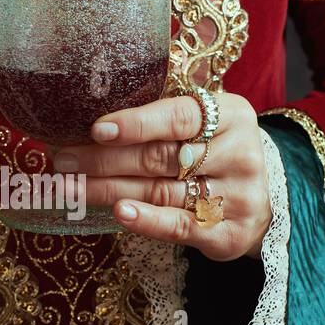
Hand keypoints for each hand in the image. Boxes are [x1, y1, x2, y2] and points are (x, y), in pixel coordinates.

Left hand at [52, 92, 272, 259]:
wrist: (260, 203)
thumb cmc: (215, 151)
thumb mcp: (207, 119)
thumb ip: (168, 105)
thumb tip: (108, 91)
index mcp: (232, 114)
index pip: (180, 116)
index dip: (137, 123)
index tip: (96, 129)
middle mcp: (240, 154)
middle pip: (162, 157)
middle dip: (105, 159)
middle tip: (63, 159)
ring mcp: (238, 196)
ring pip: (162, 192)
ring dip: (109, 190)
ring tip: (70, 187)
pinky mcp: (230, 233)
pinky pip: (180, 226)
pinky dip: (147, 220)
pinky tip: (118, 213)